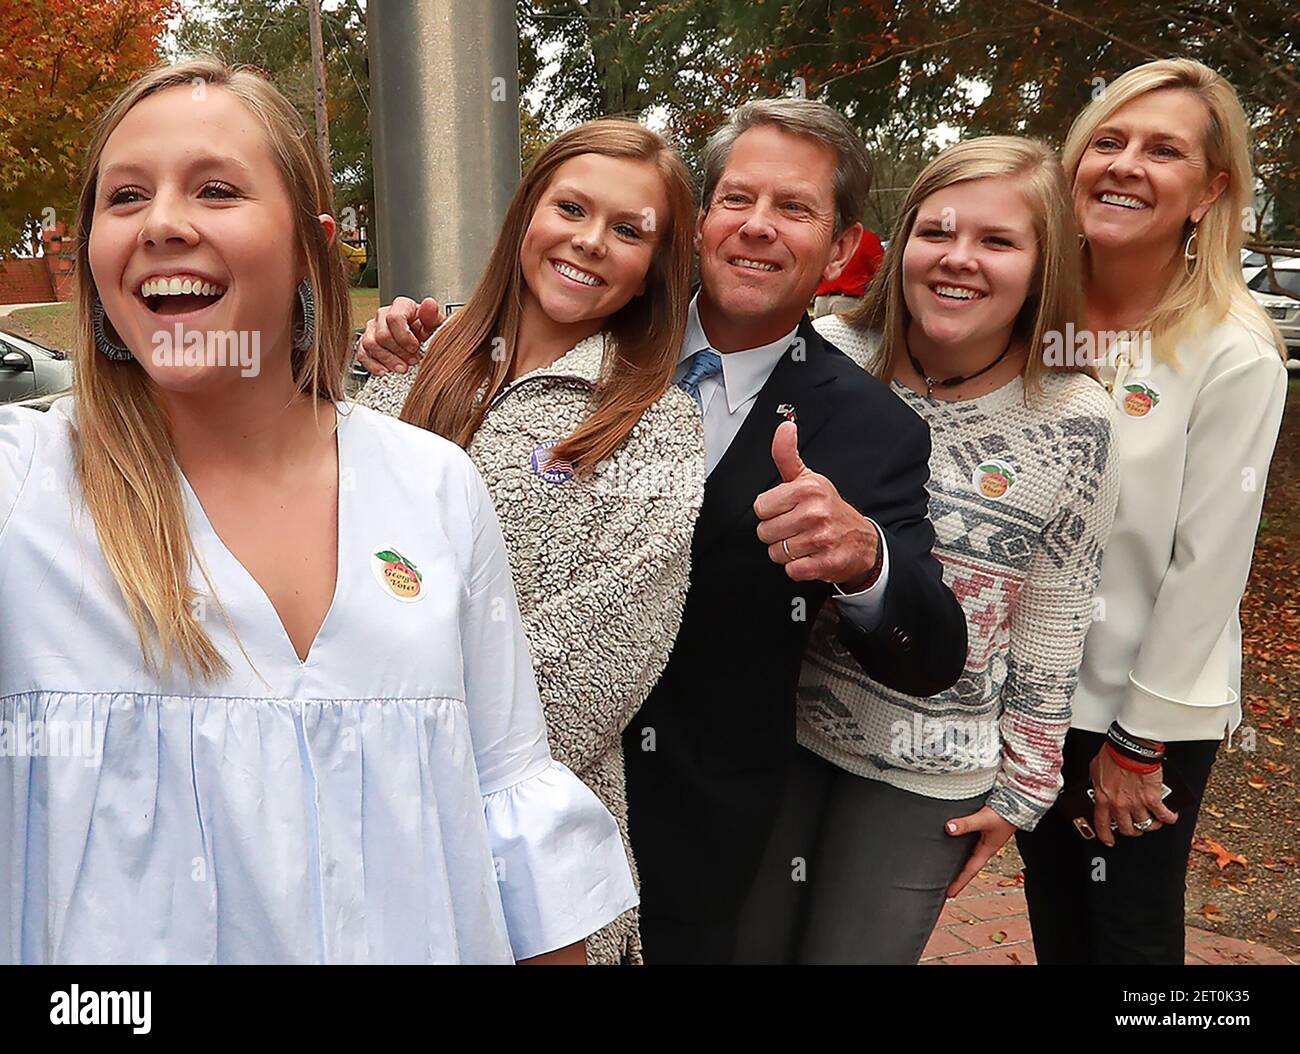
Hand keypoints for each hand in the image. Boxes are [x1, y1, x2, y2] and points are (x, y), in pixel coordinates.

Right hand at [356, 296, 444, 375]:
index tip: (415, 348)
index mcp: (401, 306)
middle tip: (412, 361)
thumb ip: (432, 315)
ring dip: (387, 360)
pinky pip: (362, 354)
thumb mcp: (436, 325)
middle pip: (382, 334)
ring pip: (370, 344)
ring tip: (402, 368)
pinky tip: (386, 371)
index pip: (394, 318)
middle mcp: (383, 315)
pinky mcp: (365, 343)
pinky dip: (373, 365)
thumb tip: (429, 304)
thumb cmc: (428, 332)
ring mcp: (372, 329)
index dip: (404, 337)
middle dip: (398, 352)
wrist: (422, 342)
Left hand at [754, 421, 878, 586]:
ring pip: (776, 553)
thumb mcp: (808, 478)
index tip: (787, 510)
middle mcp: (815, 512)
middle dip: (777, 534)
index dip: (771, 512)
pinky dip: (798, 568)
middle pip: (765, 532)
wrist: (862, 540)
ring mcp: (822, 538)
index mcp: (808, 489)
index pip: (760, 507)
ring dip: (787, 552)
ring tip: (804, 542)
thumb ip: (788, 455)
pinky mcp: (826, 562)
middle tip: (796, 528)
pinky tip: (810, 556)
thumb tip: (785, 426)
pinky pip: (791, 570)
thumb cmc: (829, 508)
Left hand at [944, 806, 1016, 897]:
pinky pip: (968, 842)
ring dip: (958, 861)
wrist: (1019, 803)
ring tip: (945, 867)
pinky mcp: (983, 829)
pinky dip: (960, 846)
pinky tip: (952, 842)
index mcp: (986, 850)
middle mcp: (985, 847)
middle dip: (957, 876)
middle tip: (944, 885)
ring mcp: (985, 839)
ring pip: (968, 854)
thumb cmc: (1006, 814)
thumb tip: (948, 828)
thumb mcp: (984, 820)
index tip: (949, 894)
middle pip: (968, 865)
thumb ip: (966, 824)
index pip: (970, 871)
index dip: (959, 882)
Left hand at [1089, 744, 1177, 846]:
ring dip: (1150, 825)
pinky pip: (1163, 815)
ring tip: (1153, 821)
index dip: (1106, 835)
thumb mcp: (1095, 770)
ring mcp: (1137, 804)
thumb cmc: (1113, 755)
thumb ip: (1098, 783)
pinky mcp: (1153, 799)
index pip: (1102, 824)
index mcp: (1103, 798)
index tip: (1109, 840)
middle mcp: (1119, 805)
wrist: (1130, 749)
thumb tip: (1098, 786)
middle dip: (1132, 830)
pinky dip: (1169, 818)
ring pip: (1145, 825)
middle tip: (1135, 827)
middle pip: (1127, 829)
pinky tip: (1170, 816)